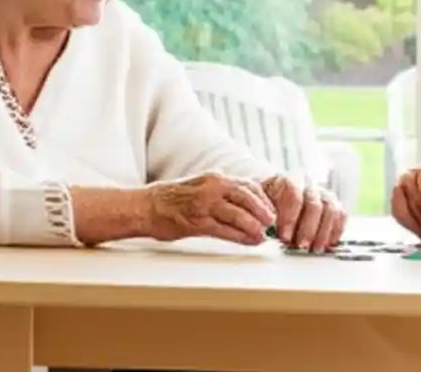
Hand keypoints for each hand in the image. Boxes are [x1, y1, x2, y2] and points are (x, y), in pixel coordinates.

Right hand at [145, 171, 275, 244]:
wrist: (147, 206)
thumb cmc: (174, 200)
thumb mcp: (203, 188)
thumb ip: (223, 195)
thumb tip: (248, 208)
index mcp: (215, 178)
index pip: (247, 185)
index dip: (263, 199)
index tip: (272, 210)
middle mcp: (212, 187)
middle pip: (246, 196)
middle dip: (263, 211)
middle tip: (273, 222)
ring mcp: (204, 204)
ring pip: (237, 214)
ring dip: (254, 226)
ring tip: (263, 235)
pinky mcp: (196, 222)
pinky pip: (224, 230)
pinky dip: (240, 236)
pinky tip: (249, 241)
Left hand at [262, 174, 345, 252]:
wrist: (277, 199)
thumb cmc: (267, 205)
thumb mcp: (258, 206)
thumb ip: (262, 214)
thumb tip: (265, 228)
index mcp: (288, 181)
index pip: (293, 194)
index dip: (290, 217)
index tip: (284, 236)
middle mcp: (308, 185)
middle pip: (314, 204)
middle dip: (308, 228)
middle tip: (301, 246)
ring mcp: (322, 195)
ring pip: (330, 210)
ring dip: (323, 232)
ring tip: (315, 249)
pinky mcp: (333, 205)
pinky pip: (340, 215)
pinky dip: (336, 231)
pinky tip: (327, 244)